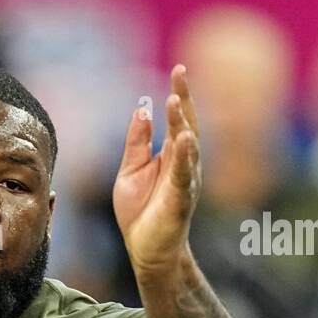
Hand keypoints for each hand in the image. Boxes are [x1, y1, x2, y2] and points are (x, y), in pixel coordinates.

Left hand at [112, 65, 202, 277]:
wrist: (146, 249)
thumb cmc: (140, 212)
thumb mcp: (130, 170)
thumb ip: (137, 142)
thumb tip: (142, 110)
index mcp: (170, 153)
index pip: (176, 118)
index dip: (179, 93)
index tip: (179, 68)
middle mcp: (183, 162)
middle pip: (185, 124)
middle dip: (183, 98)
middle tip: (180, 72)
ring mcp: (185, 179)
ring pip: (187, 145)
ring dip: (182, 122)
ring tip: (175, 100)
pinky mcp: (181, 198)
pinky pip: (184, 174)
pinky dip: (185, 156)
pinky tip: (185, 138)